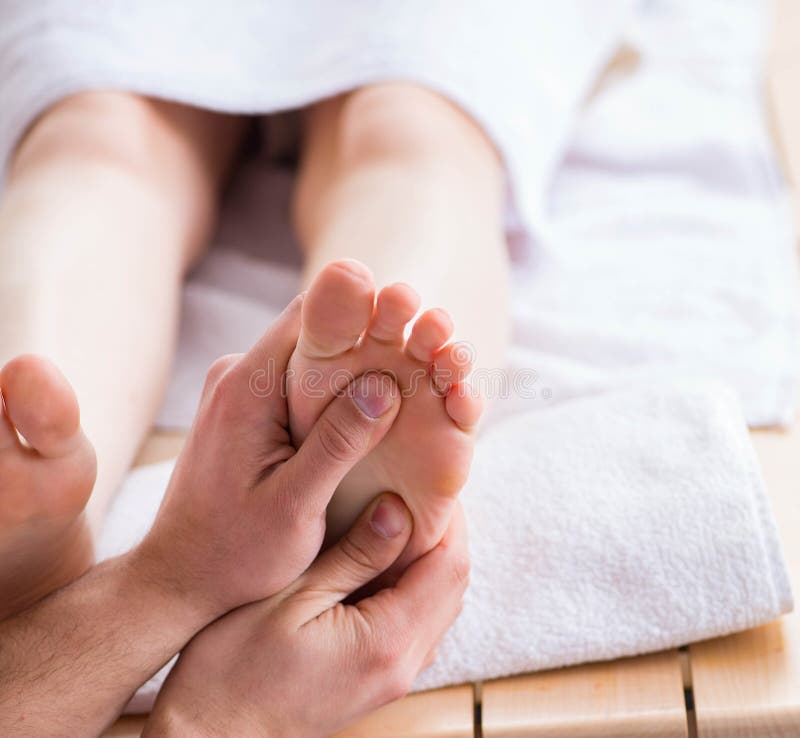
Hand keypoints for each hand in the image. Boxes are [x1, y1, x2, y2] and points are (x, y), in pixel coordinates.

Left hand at [134, 295, 401, 620]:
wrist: (179, 576)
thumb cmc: (233, 553)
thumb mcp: (293, 507)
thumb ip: (337, 444)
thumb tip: (385, 386)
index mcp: (246, 387)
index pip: (313, 313)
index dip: (367, 311)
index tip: (411, 325)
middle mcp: (238, 375)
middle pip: (317, 329)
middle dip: (369, 340)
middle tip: (420, 357)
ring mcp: (239, 390)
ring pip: (312, 354)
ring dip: (356, 367)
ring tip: (406, 386)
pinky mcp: (245, 409)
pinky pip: (300, 381)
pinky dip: (337, 392)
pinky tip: (370, 415)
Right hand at [145, 495, 469, 737]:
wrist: (210, 735)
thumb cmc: (233, 670)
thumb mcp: (291, 601)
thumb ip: (353, 557)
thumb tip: (398, 509)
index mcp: (386, 642)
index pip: (448, 566)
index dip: (448, 517)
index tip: (429, 478)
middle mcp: (402, 665)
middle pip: (452, 585)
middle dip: (443, 532)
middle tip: (415, 487)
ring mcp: (392, 677)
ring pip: (438, 603)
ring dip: (428, 557)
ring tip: (399, 513)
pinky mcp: (377, 678)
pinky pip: (416, 623)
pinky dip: (412, 584)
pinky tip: (380, 558)